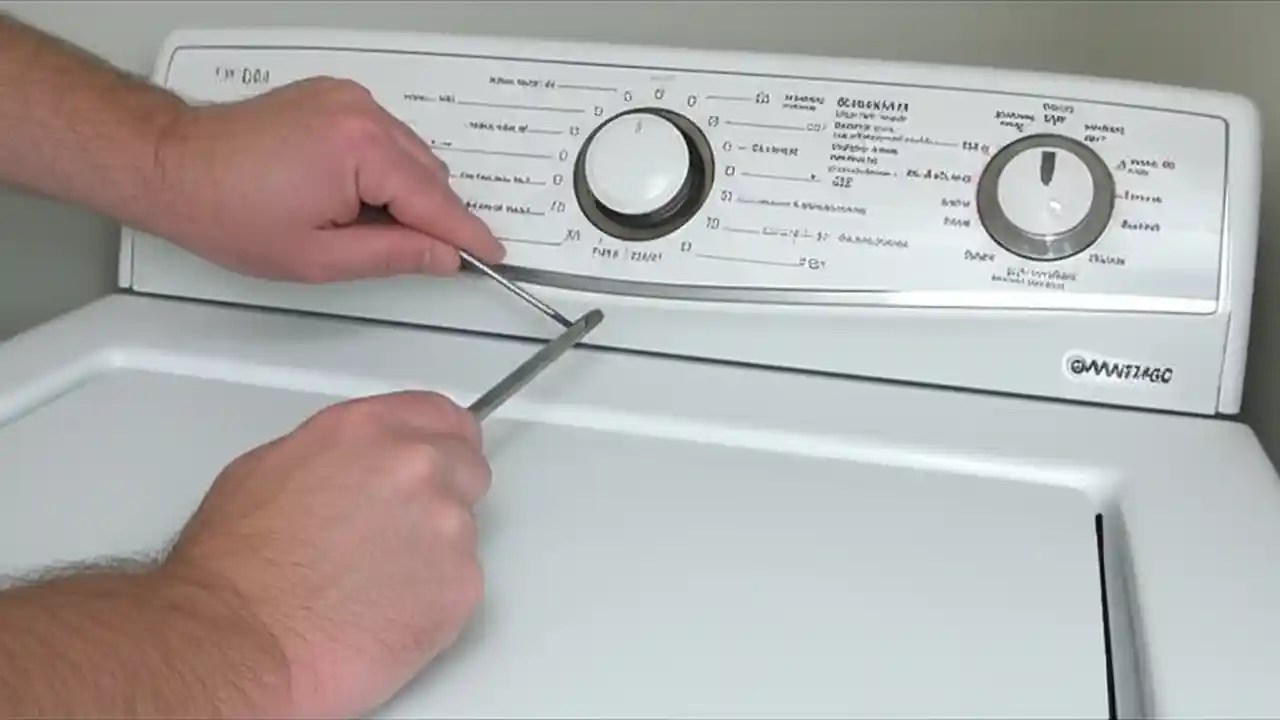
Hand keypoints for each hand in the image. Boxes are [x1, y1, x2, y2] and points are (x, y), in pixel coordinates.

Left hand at [148, 77, 504, 281]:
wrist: (175, 167)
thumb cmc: (229, 211)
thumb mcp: (319, 256)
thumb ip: (394, 255)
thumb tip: (444, 256)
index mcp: (360, 148)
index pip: (435, 200)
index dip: (465, 234)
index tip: (491, 255)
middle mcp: (360, 112)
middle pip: (428, 175)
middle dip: (426, 217)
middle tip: (403, 257)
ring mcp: (347, 99)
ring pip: (409, 157)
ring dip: (402, 193)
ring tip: (354, 226)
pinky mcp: (335, 97)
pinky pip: (384, 139)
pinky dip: (382, 170)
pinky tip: (348, 197)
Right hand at [159, 391, 491, 717]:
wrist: (239, 644)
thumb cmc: (237, 571)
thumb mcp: (266, 470)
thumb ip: (337, 454)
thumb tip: (357, 465)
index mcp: (370, 430)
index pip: (444, 416)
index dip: (443, 442)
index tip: (441, 459)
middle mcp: (417, 467)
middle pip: (467, 470)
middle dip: (442, 497)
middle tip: (395, 537)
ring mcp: (447, 526)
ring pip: (464, 533)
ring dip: (433, 553)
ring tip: (370, 586)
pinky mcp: (461, 585)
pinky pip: (461, 586)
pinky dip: (433, 600)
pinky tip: (382, 614)